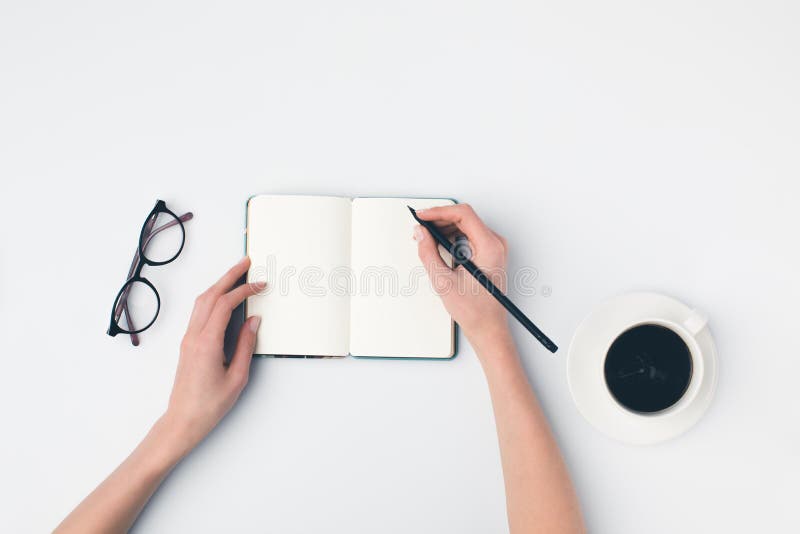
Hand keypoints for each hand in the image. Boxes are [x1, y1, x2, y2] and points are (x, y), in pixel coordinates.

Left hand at [165, 257, 263, 452]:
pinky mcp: (188, 344)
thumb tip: (253, 321)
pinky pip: (199, 313)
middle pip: (210, 296)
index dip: (244, 291)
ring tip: (235, 275)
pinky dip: (213, 299)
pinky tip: (223, 298)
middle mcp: (194, 336)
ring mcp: (188, 339)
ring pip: (202, 302)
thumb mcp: (237, 376)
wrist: (182, 420)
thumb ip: (245, 345)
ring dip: (219, 285)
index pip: (225, 305)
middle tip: (245, 262)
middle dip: (229, 276)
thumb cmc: (209, 405)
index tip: (260, 284)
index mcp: (207, 342)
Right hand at [413, 204, 511, 350]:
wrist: (488, 328)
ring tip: (426, 238)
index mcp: (489, 247)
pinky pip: (468, 235)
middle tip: (419, 228)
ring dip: (444, 228)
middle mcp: (495, 244)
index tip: (421, 216)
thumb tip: (420, 234)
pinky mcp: (489, 253)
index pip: (463, 214)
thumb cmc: (475, 311)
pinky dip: (451, 236)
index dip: (439, 212)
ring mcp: (493, 248)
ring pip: (465, 225)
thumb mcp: (444, 281)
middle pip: (464, 217)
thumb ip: (428, 253)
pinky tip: (438, 245)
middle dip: (439, 220)